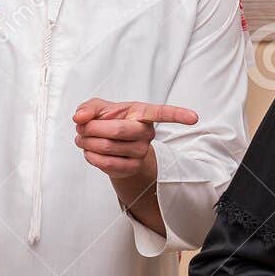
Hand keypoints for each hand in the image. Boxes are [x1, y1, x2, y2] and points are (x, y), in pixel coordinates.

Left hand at [71, 98, 197, 180]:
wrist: (110, 145)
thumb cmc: (108, 121)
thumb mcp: (98, 108)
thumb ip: (88, 108)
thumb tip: (80, 117)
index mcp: (143, 114)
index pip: (163, 113)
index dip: (179, 115)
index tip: (194, 118)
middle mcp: (147, 133)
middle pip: (118, 131)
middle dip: (92, 129)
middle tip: (81, 128)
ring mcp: (141, 153)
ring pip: (108, 148)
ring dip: (87, 142)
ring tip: (82, 138)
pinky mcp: (131, 168)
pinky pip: (106, 164)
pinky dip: (90, 156)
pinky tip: (89, 151)